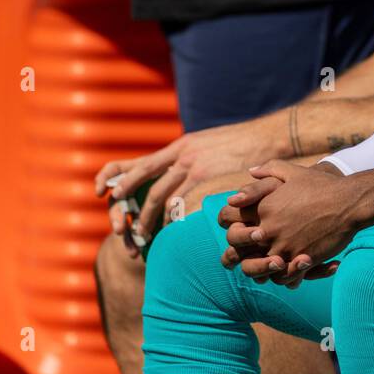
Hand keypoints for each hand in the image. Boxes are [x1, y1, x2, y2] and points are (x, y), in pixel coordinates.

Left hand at [94, 111, 290, 255]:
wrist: (270, 137)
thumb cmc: (245, 144)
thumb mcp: (211, 146)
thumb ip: (193, 159)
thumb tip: (181, 177)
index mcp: (179, 146)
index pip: (137, 161)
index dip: (114, 175)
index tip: (102, 192)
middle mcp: (181, 154)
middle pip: (141, 179)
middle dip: (126, 203)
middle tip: (121, 226)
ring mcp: (193, 165)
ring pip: (158, 196)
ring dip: (148, 219)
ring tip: (143, 237)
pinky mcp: (206, 177)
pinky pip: (180, 202)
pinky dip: (172, 220)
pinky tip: (171, 232)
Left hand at [220, 161, 351, 286]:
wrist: (350, 202)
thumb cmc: (323, 185)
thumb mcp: (293, 172)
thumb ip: (269, 169)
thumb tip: (250, 171)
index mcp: (262, 207)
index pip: (226, 218)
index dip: (228, 223)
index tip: (239, 226)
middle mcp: (268, 228)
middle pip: (237, 248)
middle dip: (241, 250)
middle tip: (254, 249)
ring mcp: (283, 247)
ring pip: (258, 268)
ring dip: (262, 268)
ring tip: (273, 262)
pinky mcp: (300, 260)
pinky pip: (283, 277)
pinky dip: (286, 276)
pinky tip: (293, 268)